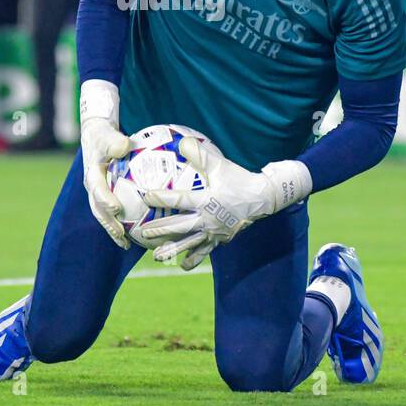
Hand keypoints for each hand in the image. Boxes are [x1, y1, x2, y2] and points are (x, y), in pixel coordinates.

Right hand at [78, 79, 131, 248]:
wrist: (95, 138)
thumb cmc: (103, 136)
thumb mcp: (107, 135)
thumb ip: (114, 141)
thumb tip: (124, 146)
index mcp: (92, 176)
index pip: (97, 190)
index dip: (105, 200)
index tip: (116, 209)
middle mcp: (93, 188)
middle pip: (99, 210)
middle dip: (109, 225)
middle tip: (122, 236)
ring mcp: (98, 195)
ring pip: (105, 216)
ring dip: (115, 230)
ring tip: (127, 244)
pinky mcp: (105, 197)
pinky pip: (115, 212)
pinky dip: (124, 223)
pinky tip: (139, 233)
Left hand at [133, 140, 310, 270]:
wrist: (263, 198)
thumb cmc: (239, 179)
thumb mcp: (220, 165)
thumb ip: (200, 154)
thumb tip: (182, 141)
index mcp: (206, 200)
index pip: (179, 200)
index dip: (161, 197)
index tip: (145, 196)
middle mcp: (208, 219)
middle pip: (179, 226)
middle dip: (160, 229)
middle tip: (143, 232)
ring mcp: (213, 232)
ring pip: (189, 244)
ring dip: (172, 250)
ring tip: (157, 256)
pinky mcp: (220, 240)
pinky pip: (204, 252)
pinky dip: (193, 259)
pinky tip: (182, 264)